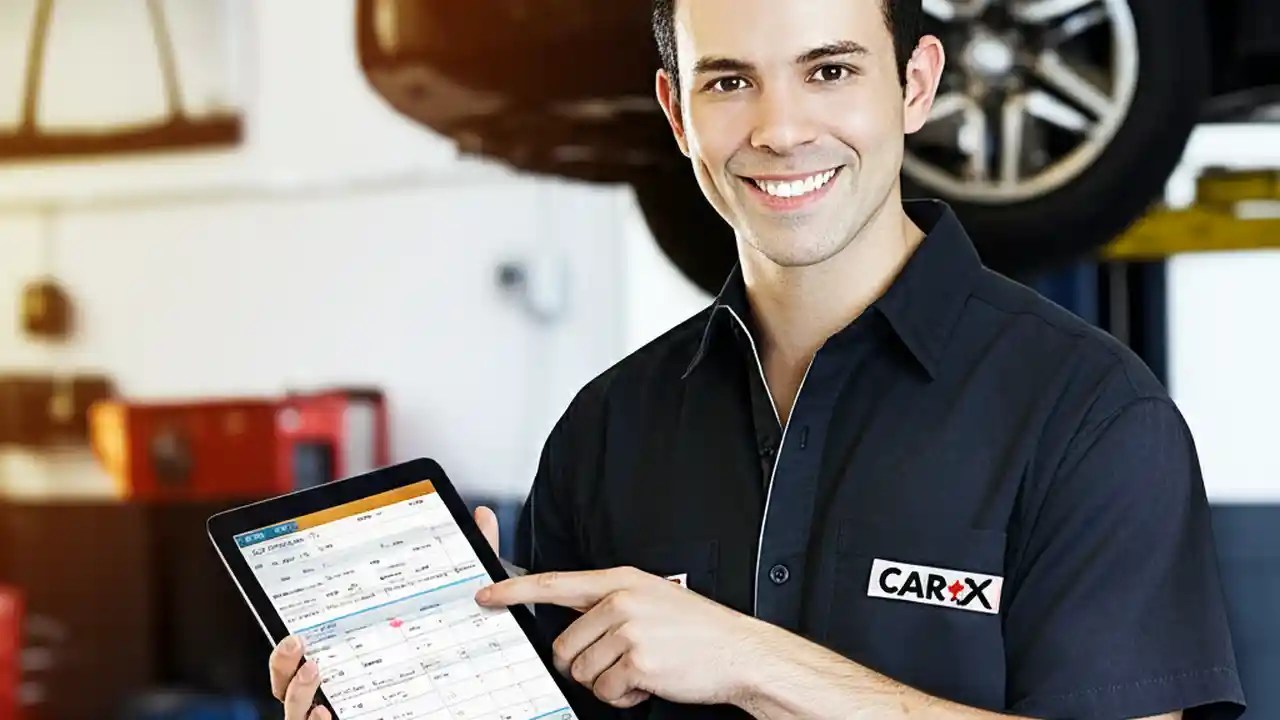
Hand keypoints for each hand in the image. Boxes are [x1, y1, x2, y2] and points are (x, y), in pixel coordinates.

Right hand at [265, 506, 501, 718]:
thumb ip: (468, 562)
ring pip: (295, 710)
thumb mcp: (458, 607)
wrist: (468, 697)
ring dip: (296, 693)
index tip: (296, 630)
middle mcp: (337, 688)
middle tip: (297, 642)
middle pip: (286, 682)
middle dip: (281, 664)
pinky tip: (326, 713)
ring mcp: (343, 709)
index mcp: (347, 657)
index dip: (287, 648)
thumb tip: (481, 514)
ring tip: (316, 670)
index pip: (302, 654)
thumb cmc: (450, 650)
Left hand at [474, 566, 762, 708]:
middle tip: (621, 662)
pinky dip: (623, 698)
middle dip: (585, 664)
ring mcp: (628, 631)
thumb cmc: (696, 631)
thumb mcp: (652, 599)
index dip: (514, 590)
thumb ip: (611, 604)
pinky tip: (649, 683)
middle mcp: (620, 601)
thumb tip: (575, 628)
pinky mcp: (637, 662)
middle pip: (564, 646)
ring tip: (641, 670)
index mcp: (621, 581)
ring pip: (581, 673)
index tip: (486, 596)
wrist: (738, 653)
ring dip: (607, 683)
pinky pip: (605, 693)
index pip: (555, 583)